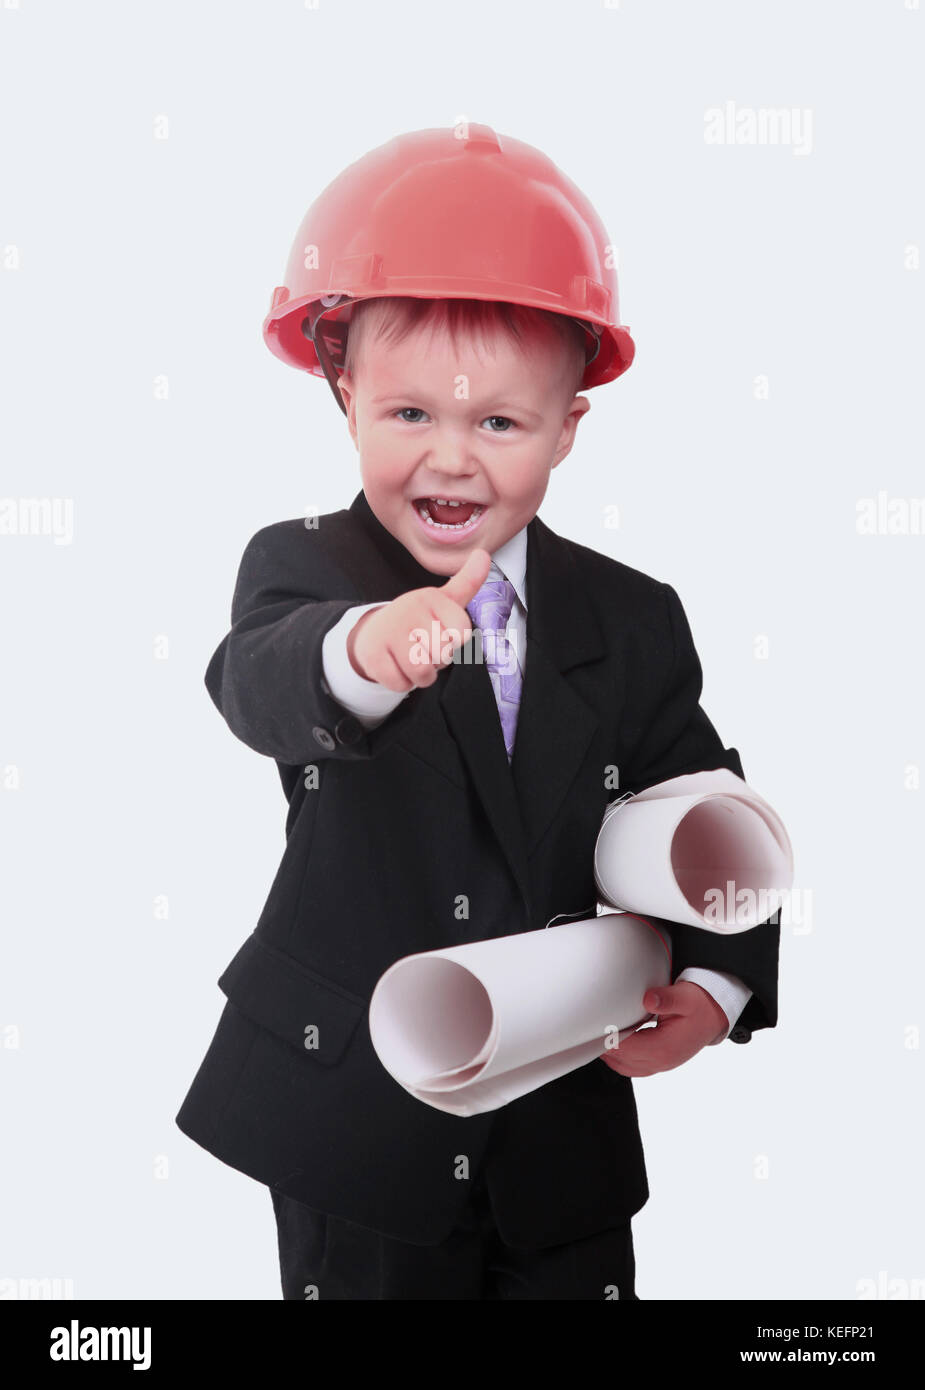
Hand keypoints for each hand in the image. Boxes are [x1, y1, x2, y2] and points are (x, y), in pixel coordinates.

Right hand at [347, 548, 491, 690]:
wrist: (373, 632)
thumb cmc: (417, 619)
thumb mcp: (444, 600)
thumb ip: (468, 582)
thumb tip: (484, 555)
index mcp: (431, 597)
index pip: (462, 634)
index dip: (454, 642)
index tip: (441, 632)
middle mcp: (409, 609)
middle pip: (443, 655)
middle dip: (437, 660)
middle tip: (423, 646)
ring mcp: (388, 631)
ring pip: (422, 672)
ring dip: (420, 675)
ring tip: (410, 657)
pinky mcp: (372, 654)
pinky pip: (401, 684)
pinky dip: (401, 682)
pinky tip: (394, 664)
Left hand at [598, 982, 728, 1076]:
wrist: (716, 1017)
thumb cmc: (700, 1005)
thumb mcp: (686, 997)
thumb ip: (666, 999)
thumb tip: (649, 1000)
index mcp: (664, 1047)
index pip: (624, 1047)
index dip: (607, 1036)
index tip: (593, 1023)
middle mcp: (661, 1061)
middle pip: (620, 1060)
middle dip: (604, 1045)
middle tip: (588, 1028)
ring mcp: (661, 1064)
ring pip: (625, 1067)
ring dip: (610, 1054)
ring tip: (596, 1036)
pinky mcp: (661, 1062)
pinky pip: (633, 1068)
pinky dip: (620, 1059)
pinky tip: (612, 1045)